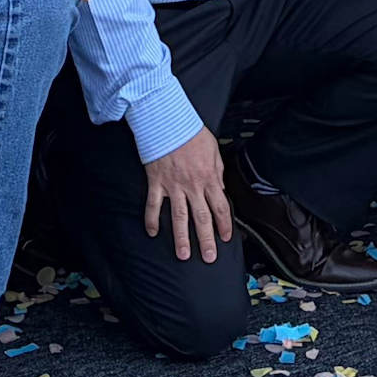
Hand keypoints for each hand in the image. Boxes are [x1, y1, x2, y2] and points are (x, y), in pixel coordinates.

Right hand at [139, 126, 230, 261]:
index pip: (220, 206)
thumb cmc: (190, 131)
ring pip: (179, 217)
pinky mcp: (156, 182)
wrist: (167, 119)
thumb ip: (218, 170)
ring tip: (182, 255)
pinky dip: (152, 219)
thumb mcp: (213, 149)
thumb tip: (220, 187)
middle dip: (206, 240)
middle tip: (208, 257)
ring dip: (181, 238)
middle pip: (202, 218)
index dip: (223, 224)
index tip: (225, 238)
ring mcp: (173, 186)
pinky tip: (152, 233)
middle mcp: (192, 186)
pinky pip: (153, 205)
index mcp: (209, 177)